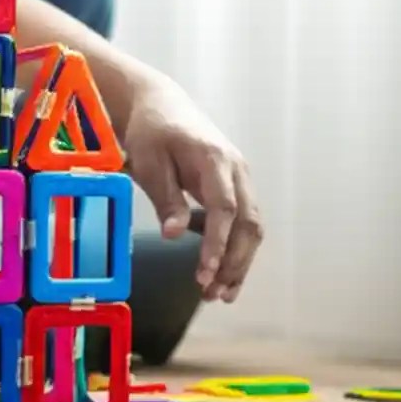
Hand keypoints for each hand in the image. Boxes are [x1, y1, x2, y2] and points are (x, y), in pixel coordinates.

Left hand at [122, 78, 262, 302]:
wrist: (162, 105)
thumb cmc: (151, 132)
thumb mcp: (148, 161)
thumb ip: (164, 198)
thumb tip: (174, 236)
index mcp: (215, 159)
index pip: (224, 209)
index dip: (217, 244)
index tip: (204, 274)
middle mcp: (237, 170)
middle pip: (249, 223)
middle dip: (234, 262)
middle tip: (212, 294)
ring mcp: (240, 179)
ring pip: (251, 227)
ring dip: (238, 262)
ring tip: (218, 295)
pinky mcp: (235, 188)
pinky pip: (242, 223)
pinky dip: (234, 250)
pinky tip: (218, 275)